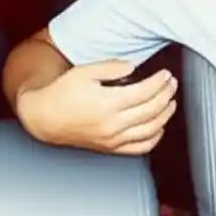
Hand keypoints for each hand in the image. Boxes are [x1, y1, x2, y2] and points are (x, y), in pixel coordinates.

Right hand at [18, 60, 177, 155]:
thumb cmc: (61, 93)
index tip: (166, 74)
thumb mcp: (84, 71)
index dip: (160, 82)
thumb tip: (134, 67)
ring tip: (170, 101)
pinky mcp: (110, 148)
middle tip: (171, 83)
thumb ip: (111, 68)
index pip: (145, 92)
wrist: (45, 118)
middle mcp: (113, 124)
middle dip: (166, 94)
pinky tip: (158, 126)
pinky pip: (140, 147)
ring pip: (151, 130)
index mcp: (108, 103)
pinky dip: (155, 137)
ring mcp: (113, 139)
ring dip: (165, 115)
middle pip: (152, 110)